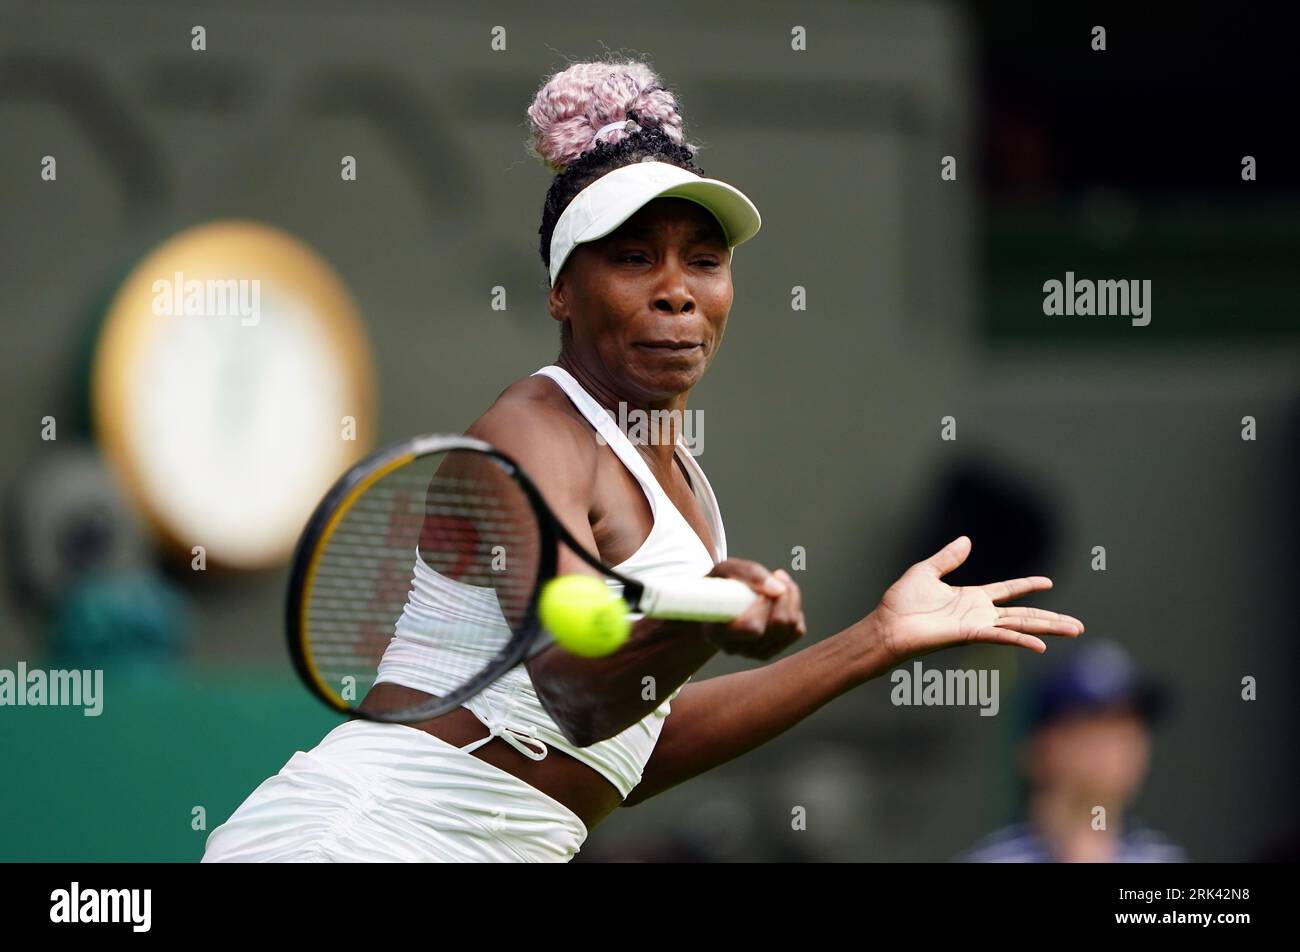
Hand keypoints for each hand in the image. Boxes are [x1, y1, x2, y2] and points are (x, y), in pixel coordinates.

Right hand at [699, 559, 806, 659]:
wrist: (716, 603)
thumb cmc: (720, 586)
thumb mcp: (725, 570)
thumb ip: (749, 574)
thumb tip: (779, 589)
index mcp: (717, 633)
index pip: (754, 628)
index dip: (763, 606)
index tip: (759, 590)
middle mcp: (736, 648)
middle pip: (778, 626)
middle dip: (783, 596)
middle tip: (776, 575)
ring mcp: (754, 653)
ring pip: (791, 628)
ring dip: (791, 598)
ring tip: (779, 581)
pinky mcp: (772, 650)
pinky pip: (797, 631)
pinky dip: (795, 609)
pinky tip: (781, 597)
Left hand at [867, 536, 1083, 666]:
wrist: (886, 625)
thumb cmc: (901, 603)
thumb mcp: (926, 571)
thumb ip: (948, 558)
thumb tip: (966, 540)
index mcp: (971, 598)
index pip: (1008, 591)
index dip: (1028, 586)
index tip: (1049, 582)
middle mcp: (979, 614)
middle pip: (1024, 615)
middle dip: (1051, 619)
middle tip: (1078, 625)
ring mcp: (977, 626)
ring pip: (1020, 625)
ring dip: (1047, 628)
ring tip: (1074, 630)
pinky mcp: (969, 635)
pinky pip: (1000, 636)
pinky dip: (1020, 639)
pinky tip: (1041, 645)